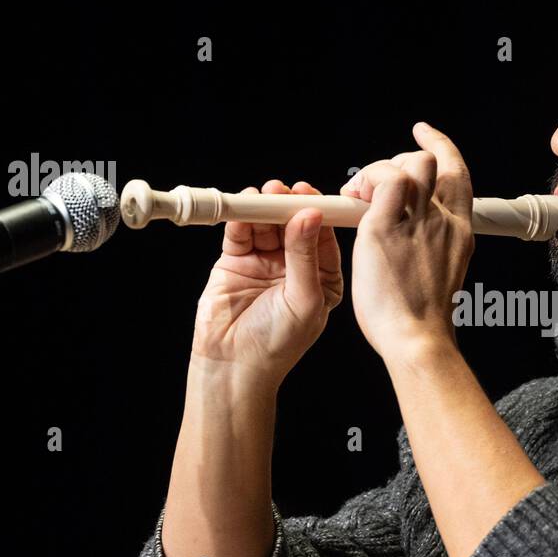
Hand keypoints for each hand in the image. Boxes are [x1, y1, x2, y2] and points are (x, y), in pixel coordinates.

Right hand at [190, 179, 343, 385]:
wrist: (234, 366)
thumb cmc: (277, 344)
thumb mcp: (303, 298)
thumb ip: (305, 255)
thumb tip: (310, 215)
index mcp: (322, 278)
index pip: (324, 237)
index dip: (319, 214)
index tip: (314, 195)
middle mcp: (294, 267)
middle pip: (294, 224)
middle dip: (291, 205)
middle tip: (286, 190)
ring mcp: (265, 262)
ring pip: (267, 224)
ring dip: (267, 207)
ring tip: (266, 194)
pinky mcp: (236, 261)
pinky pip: (241, 233)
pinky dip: (242, 218)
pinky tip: (246, 206)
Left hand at [346, 122, 474, 363]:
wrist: (418, 338)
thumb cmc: (423, 318)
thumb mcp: (441, 274)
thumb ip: (432, 246)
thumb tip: (414, 236)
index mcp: (458, 232)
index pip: (457, 174)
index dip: (440, 147)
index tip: (424, 136)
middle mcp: (442, 220)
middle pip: (430, 163)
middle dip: (401, 161)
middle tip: (374, 186)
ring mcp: (417, 221)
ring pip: (408, 164)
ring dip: (380, 170)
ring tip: (360, 195)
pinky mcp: (386, 226)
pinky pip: (382, 180)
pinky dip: (367, 179)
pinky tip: (353, 197)